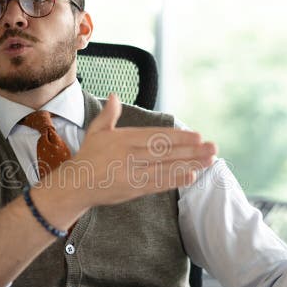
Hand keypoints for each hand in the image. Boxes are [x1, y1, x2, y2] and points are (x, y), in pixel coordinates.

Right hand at [60, 93, 216, 207]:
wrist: (75, 184)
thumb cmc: (88, 156)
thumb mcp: (96, 131)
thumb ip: (109, 114)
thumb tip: (114, 96)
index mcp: (124, 139)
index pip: (156, 137)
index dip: (178, 137)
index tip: (197, 136)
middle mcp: (129, 156)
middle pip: (165, 152)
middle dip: (191, 150)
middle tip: (212, 147)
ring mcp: (132, 174)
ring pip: (165, 168)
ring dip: (189, 165)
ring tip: (208, 161)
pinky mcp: (133, 190)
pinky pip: (157, 184)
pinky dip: (175, 180)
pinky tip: (191, 176)